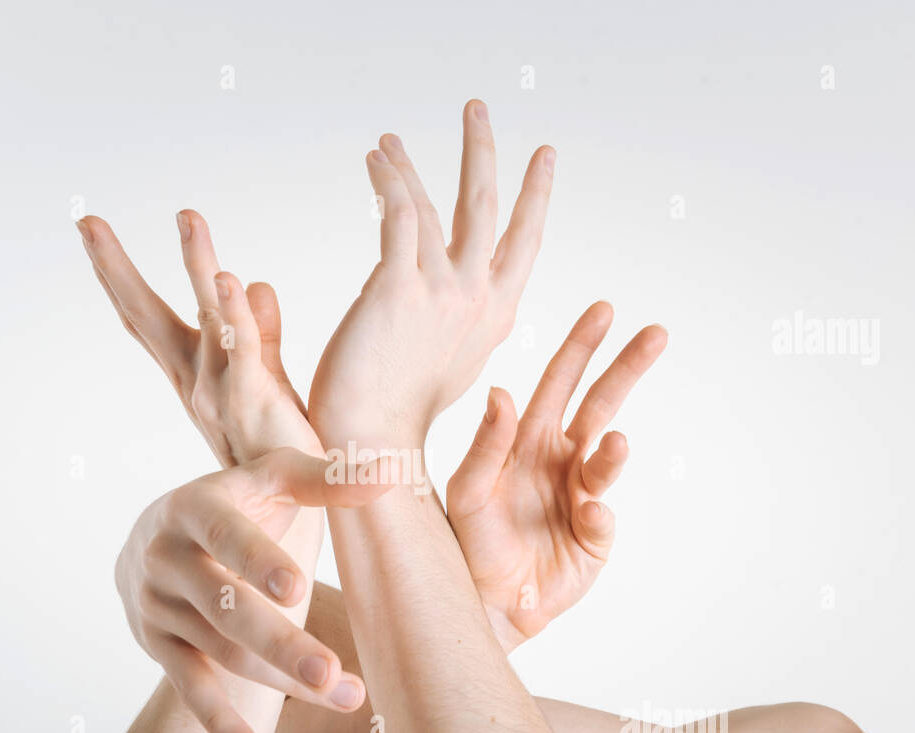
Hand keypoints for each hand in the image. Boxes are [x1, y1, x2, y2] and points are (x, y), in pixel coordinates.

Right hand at [77, 211, 319, 462]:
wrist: (298, 511)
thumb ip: (262, 334)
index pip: (148, 318)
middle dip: (118, 269)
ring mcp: (220, 393)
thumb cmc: (278, 450)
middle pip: (150, 317)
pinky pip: (244, 352)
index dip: (119, 276)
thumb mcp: (266, 381)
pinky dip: (236, 316)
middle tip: (88, 223)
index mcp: (194, 374)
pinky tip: (230, 280)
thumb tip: (255, 283)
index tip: (90, 230)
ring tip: (188, 217)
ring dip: (200, 265)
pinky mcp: (254, 403)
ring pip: (208, 317)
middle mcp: (196, 381)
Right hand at [116, 447, 390, 732]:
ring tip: (347, 698)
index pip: (226, 536)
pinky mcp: (158, 646)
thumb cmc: (237, 501)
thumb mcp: (273, 478)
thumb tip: (390, 474)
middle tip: (331, 672)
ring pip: (223, 653)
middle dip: (280, 643)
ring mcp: (159, 606)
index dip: (257, 561)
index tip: (296, 588)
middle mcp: (167, 558)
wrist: (153, 535)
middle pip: (226, 609)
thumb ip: (327, 480)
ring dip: (282, 682)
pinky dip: (218, 723)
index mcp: (197, 507)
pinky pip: (189, 688)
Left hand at [309, 100, 553, 450]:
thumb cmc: (400, 412)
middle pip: (487, 206)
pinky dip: (388, 180)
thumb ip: (460, 321)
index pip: (523, 241)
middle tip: (475, 108)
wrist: (371, 441)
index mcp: (495, 315)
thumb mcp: (452, 362)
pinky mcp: (398, 287)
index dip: (534, 195)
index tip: (543, 156)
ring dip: (407, 164)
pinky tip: (375, 158)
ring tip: (388, 140)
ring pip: (434, 203)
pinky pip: (399, 213)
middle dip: (482, 151)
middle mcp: (477, 297)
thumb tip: (460, 299)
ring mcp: (441, 290)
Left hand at [446, 303, 666, 651]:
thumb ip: (487, 445)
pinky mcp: (595, 537)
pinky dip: (597, 518)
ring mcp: (581, 497)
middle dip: (626, 368)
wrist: (481, 605)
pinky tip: (585, 522)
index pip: (559, 384)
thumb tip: (503, 392)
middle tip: (656, 332)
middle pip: (600, 404)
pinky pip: (603, 519)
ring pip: (609, 459)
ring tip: (614, 447)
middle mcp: (560, 461)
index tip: (604, 309)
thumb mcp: (468, 490)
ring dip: (613, 451)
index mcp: (528, 440)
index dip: (581, 347)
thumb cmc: (467, 544)